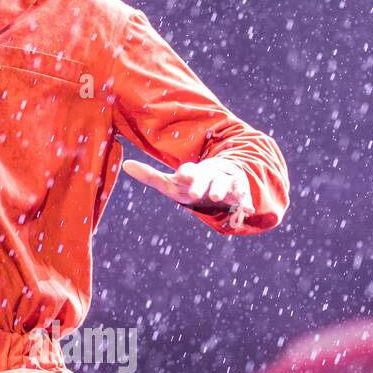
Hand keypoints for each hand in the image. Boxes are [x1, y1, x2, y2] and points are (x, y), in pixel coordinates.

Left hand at [121, 157, 254, 228]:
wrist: (221, 179)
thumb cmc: (190, 183)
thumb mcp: (171, 183)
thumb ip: (150, 176)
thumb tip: (125, 165)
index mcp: (193, 172)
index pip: (189, 170)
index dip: (187, 173)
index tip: (183, 175)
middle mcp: (210, 174)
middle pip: (206, 177)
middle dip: (202, 184)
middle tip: (197, 193)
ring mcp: (226, 182)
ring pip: (225, 183)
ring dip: (222, 189)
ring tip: (217, 196)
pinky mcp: (239, 192)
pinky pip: (243, 195)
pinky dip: (245, 201)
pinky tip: (247, 207)